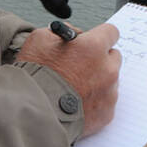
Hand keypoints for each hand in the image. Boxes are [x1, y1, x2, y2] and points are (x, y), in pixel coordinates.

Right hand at [18, 22, 121, 136]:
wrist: (32, 113)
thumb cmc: (35, 77)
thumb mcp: (40, 39)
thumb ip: (63, 32)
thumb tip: (75, 35)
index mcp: (94, 47)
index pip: (111, 32)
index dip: (100, 36)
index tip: (93, 41)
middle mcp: (107, 69)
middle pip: (113, 57)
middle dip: (100, 59)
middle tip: (82, 65)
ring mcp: (109, 93)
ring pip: (110, 81)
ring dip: (98, 82)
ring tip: (75, 88)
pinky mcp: (106, 114)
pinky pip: (106, 103)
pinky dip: (95, 102)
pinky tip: (77, 103)